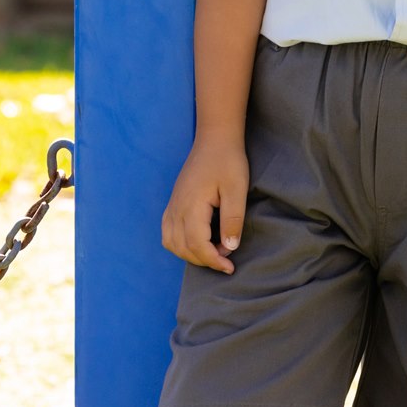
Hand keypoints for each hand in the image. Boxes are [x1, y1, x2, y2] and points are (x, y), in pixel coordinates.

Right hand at [160, 135, 247, 273]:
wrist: (214, 139)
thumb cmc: (228, 161)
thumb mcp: (237, 189)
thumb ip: (233, 220)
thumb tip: (229, 248)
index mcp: (191, 206)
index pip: (197, 245)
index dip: (213, 260)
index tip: (230, 267)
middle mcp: (176, 209)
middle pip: (182, 248)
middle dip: (204, 260)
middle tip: (227, 260)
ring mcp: (172, 206)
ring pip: (172, 243)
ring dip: (191, 255)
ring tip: (214, 252)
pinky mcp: (173, 203)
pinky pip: (168, 233)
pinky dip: (181, 245)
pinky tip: (199, 242)